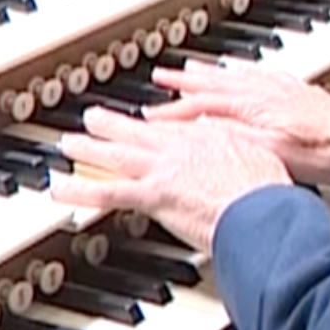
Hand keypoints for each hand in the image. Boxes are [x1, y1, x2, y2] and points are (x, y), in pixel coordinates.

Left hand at [51, 109, 293, 254]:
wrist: (263, 211)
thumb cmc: (268, 192)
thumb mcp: (261, 157)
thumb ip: (241, 153)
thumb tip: (239, 154)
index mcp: (209, 136)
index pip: (173, 126)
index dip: (154, 125)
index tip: (143, 123)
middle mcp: (182, 146)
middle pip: (139, 131)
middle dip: (113, 124)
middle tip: (92, 118)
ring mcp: (164, 169)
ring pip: (118, 154)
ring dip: (89, 148)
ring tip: (69, 144)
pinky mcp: (153, 195)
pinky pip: (109, 192)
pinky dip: (81, 190)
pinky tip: (60, 190)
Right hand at [147, 61, 329, 187]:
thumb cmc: (320, 150)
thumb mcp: (267, 149)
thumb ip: (232, 135)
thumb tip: (200, 128)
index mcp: (252, 104)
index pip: (202, 105)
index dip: (174, 112)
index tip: (150, 115)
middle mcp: (263, 90)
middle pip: (215, 82)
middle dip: (185, 80)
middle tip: (161, 76)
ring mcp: (279, 88)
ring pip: (235, 75)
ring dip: (210, 72)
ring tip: (191, 67)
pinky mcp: (294, 92)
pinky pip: (257, 75)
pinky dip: (240, 72)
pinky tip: (241, 73)